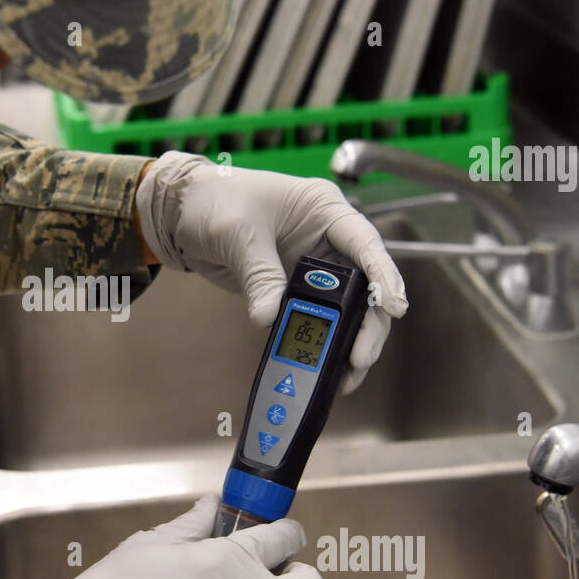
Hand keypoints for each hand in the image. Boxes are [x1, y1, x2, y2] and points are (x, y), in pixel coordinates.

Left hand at [135, 152, 407, 392]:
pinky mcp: (297, 292)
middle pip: (365, 287)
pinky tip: (326, 371)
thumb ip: (259, 275)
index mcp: (324, 209)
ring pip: (349, 310)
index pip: (365, 243)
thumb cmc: (213, 203)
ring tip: (346, 376)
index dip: (384, 275)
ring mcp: (316, 269)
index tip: (395, 306)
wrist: (182, 214)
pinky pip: (319, 321)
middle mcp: (328, 241)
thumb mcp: (238, 234)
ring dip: (349, 343)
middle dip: (368, 324)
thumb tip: (271, 317)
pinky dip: (322, 346)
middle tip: (359, 357)